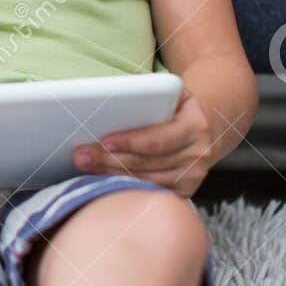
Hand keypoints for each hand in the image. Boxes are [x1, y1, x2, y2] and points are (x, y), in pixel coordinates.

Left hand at [72, 88, 215, 197]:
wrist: (205, 127)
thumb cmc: (177, 107)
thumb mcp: (173, 92)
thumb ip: (153, 93)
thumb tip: (115, 97)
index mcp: (196, 126)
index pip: (157, 139)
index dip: (129, 142)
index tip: (103, 141)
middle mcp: (198, 154)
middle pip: (146, 163)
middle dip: (109, 160)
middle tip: (80, 155)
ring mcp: (192, 177)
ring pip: (145, 180)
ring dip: (111, 174)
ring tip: (85, 166)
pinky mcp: (185, 192)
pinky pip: (150, 192)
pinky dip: (125, 186)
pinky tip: (103, 180)